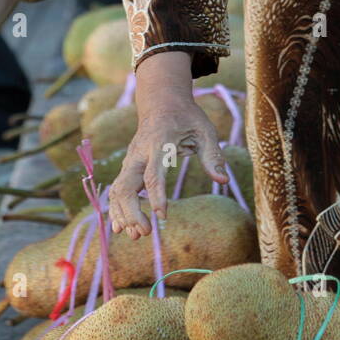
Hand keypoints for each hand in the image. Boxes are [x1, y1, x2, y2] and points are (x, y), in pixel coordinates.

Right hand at [109, 97, 227, 239]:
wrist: (161, 102)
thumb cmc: (186, 117)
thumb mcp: (205, 130)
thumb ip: (212, 155)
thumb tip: (223, 180)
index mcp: (159, 143)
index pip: (153, 175)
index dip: (156, 197)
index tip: (162, 216)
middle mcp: (139, 153)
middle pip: (126, 185)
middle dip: (132, 212)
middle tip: (145, 233)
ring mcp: (130, 160)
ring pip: (117, 190)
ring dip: (122, 214)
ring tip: (135, 236)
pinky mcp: (127, 166)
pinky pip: (117, 189)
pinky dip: (116, 209)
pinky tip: (122, 227)